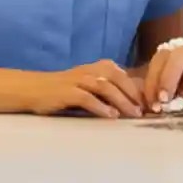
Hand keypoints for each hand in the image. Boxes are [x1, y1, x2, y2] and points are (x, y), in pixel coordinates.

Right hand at [27, 60, 144, 117]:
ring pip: (105, 87)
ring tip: (132, 114)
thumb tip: (134, 102)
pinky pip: (87, 98)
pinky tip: (110, 116)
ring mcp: (78, 80)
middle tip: (143, 110)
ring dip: (121, 100)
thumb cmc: (65, 90)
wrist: (34, 89)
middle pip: (117, 78)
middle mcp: (89, 70)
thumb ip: (108, 89)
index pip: (123, 75)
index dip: (137, 88)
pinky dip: (101, 106)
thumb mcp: (89, 85)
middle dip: (133, 94)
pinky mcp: (67, 92)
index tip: (148, 103)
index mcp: (98, 67)